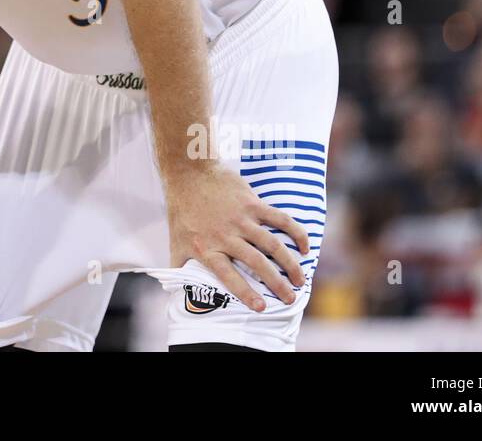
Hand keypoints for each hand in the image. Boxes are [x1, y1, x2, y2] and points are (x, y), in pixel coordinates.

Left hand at [165, 162, 311, 310]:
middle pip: (257, 263)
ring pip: (272, 245)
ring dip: (290, 264)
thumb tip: (177, 291)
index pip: (228, 276)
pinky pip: (280, 219)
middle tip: (290, 298)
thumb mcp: (176, 242)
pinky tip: (305, 247)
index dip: (246, 293)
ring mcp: (241, 219)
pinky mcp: (252, 204)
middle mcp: (225, 236)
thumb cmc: (182, 211)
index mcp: (206, 248)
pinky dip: (296, 233)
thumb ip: (180, 267)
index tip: (262, 308)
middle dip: (277, 284)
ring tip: (300, 280)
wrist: (189, 173)